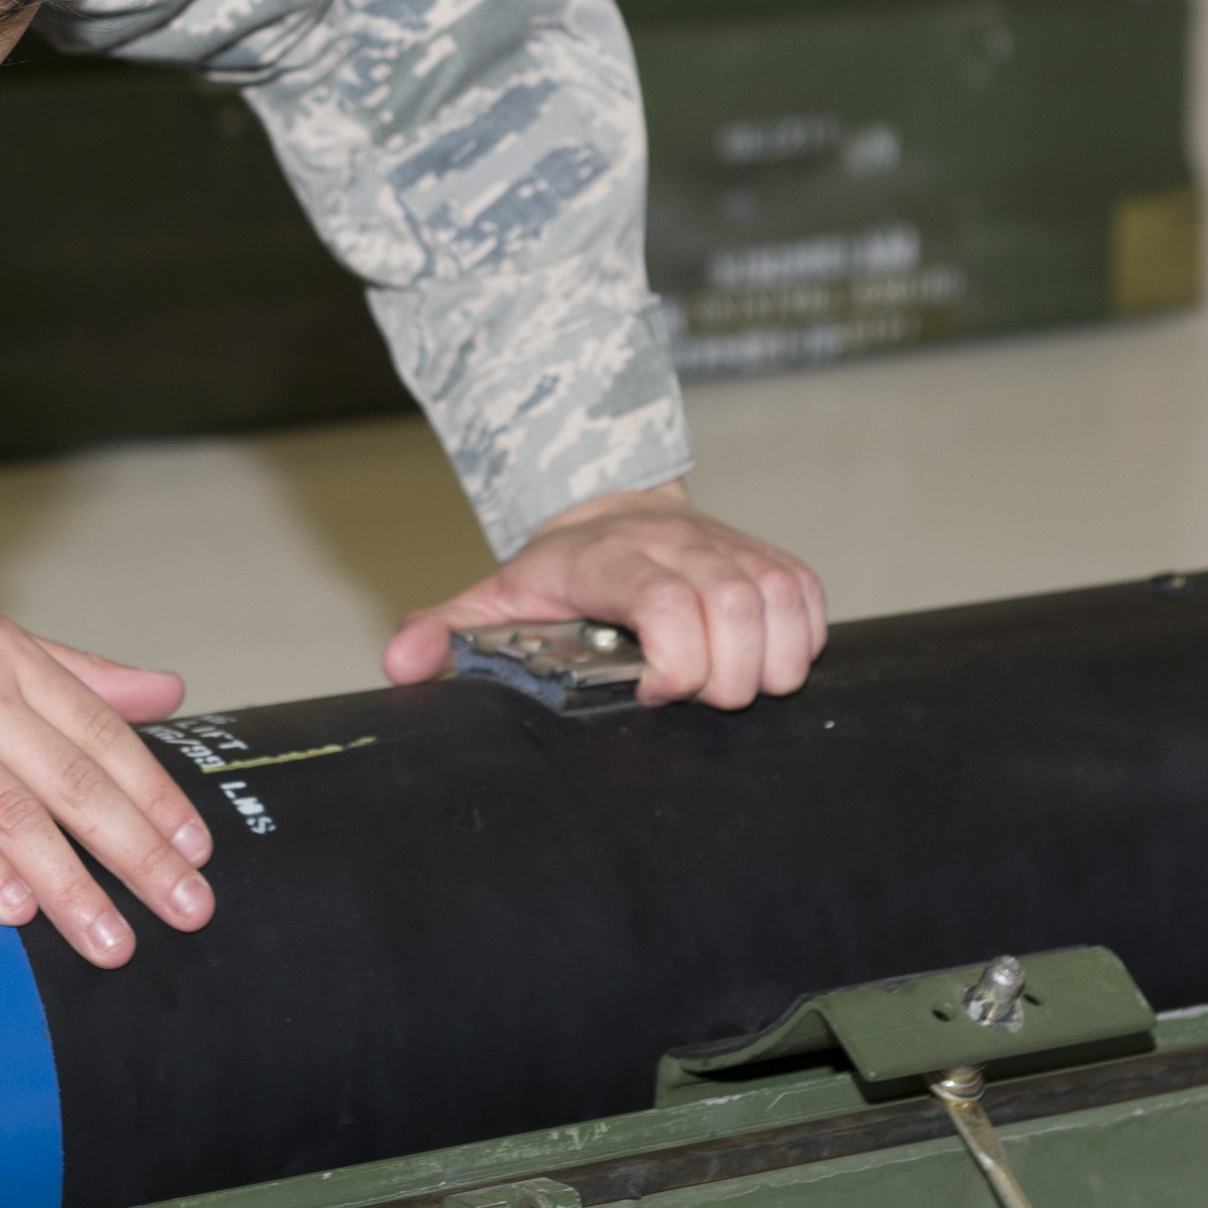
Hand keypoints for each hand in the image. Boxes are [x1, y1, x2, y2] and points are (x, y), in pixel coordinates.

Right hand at [0, 597, 214, 968]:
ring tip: (109, 939)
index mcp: (1, 649)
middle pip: (69, 774)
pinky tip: (9, 908)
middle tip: (185, 911)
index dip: (155, 796)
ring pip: (9, 803)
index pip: (100, 730)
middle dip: (135, 851)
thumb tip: (168, 690)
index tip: (198, 856)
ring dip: (67, 880)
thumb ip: (72, 675)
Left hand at [381, 483, 823, 707]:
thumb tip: (400, 666)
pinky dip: (801, 638)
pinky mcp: (767, 554)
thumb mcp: (495, 597)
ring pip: (779, 599)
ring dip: (771, 662)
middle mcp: (675, 541)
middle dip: (728, 675)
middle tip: (700, 702)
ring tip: (737, 689)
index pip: (663, 597)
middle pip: (734, 605)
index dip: (675, 658)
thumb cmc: (556, 571)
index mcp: (607, 556)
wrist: (604, 505)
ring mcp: (728, 544)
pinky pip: (807, 595)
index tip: (656, 694)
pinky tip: (767, 663)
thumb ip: (447, 631)